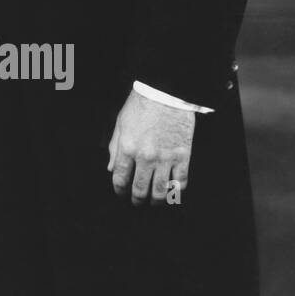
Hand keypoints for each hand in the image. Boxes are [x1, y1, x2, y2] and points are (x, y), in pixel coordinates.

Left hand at [107, 89, 194, 205]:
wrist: (166, 93)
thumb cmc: (141, 106)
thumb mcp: (120, 124)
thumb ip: (114, 148)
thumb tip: (111, 169)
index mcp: (127, 148)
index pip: (120, 179)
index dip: (119, 190)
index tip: (121, 193)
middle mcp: (146, 157)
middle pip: (140, 189)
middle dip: (137, 200)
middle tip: (137, 203)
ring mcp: (166, 158)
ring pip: (161, 191)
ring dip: (156, 201)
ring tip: (154, 202)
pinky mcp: (183, 156)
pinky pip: (181, 182)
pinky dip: (176, 191)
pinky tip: (172, 192)